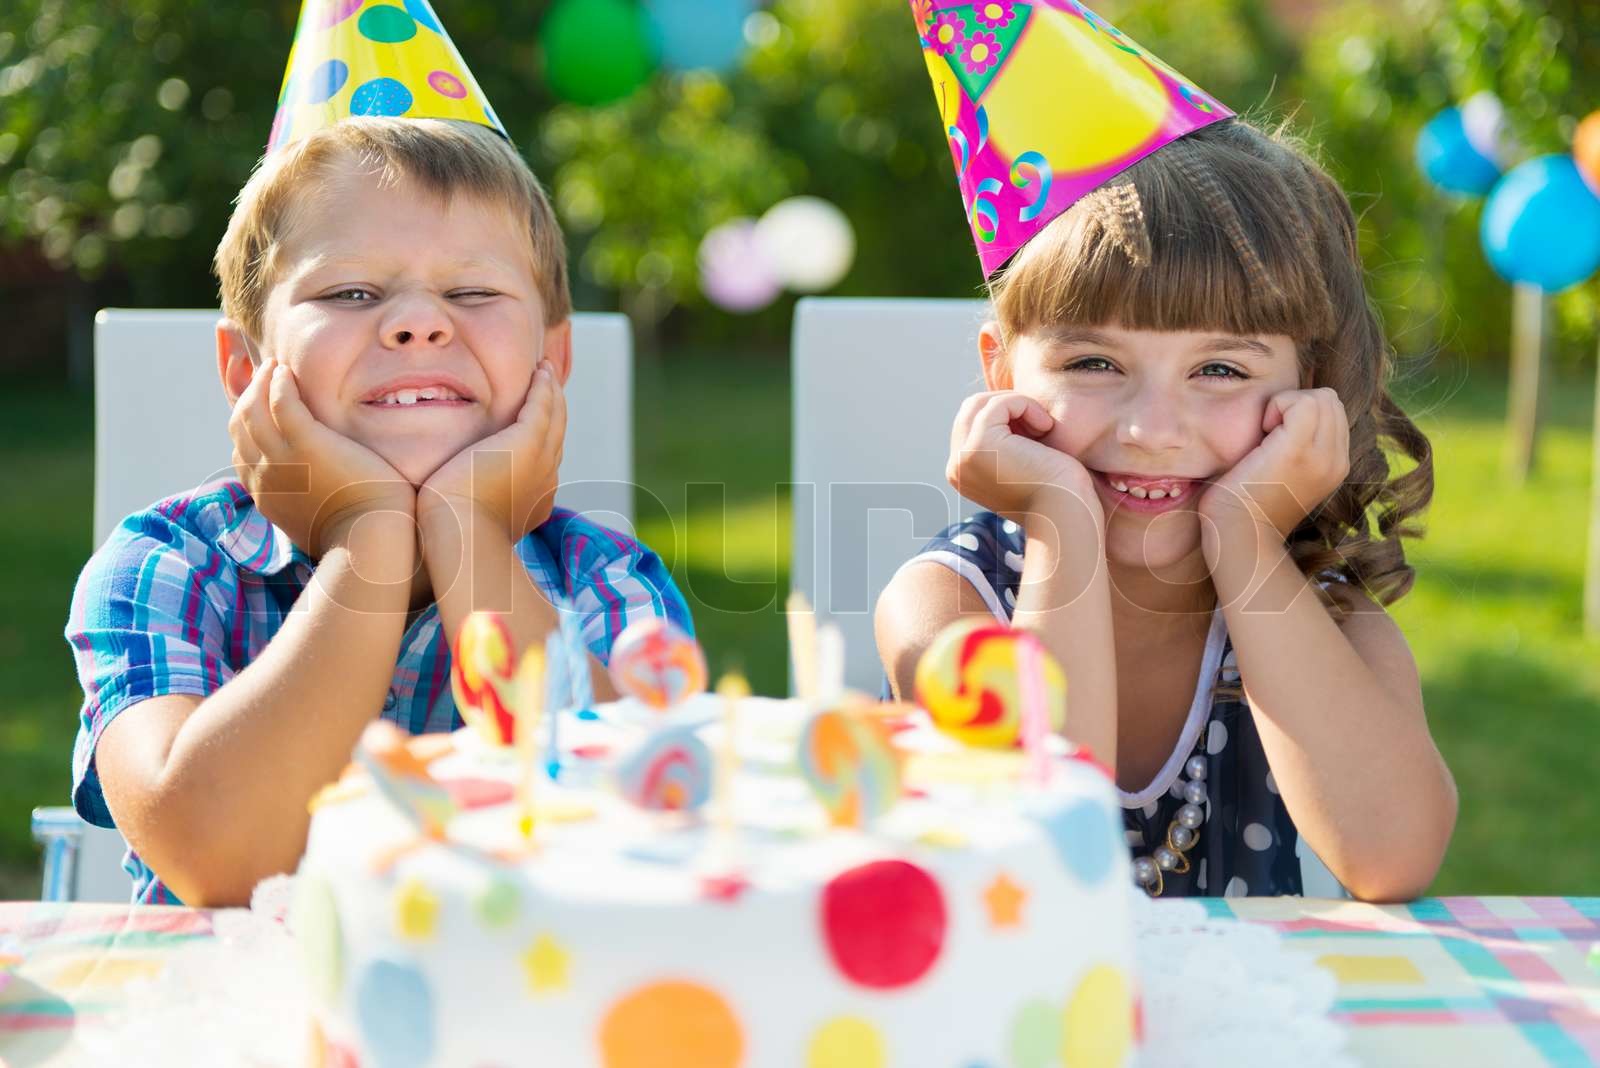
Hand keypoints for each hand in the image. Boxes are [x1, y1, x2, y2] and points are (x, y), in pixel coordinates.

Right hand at [230, 358, 415, 557]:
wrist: (371, 542)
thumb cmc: (356, 530)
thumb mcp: (316, 515)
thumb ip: (303, 497)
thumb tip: (307, 491)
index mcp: (265, 492)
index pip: (241, 446)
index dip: (242, 416)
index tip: (249, 394)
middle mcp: (264, 476)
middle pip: (239, 423)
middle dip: (240, 389)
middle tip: (254, 367)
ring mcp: (281, 460)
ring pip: (253, 410)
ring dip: (259, 382)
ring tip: (274, 366)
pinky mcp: (307, 445)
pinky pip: (280, 403)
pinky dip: (278, 384)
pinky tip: (286, 372)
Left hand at [416, 361, 565, 542]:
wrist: (459, 534)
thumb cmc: (451, 533)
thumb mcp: (468, 518)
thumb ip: (471, 504)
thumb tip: (454, 501)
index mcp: (536, 501)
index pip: (544, 461)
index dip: (541, 436)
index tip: (533, 419)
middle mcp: (546, 481)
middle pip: (557, 437)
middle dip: (554, 410)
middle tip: (547, 385)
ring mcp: (541, 461)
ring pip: (555, 418)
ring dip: (552, 392)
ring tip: (546, 372)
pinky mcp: (529, 442)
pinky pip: (544, 406)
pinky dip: (544, 388)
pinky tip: (540, 372)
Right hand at [946, 391, 1102, 529]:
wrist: (1065, 516)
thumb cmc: (1057, 493)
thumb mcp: (1024, 464)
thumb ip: (1008, 443)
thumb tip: (1007, 408)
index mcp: (962, 473)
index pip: (972, 424)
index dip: (1006, 418)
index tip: (1038, 434)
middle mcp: (955, 467)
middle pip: (971, 409)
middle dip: (1007, 407)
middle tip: (1041, 426)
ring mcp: (962, 456)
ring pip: (982, 403)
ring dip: (1018, 405)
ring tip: (1044, 428)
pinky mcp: (978, 445)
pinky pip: (999, 403)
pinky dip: (1026, 406)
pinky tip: (1046, 427)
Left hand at [1197, 387, 1349, 543]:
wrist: (1239, 536)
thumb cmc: (1245, 506)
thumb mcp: (1283, 475)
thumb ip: (1296, 448)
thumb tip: (1283, 420)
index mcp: (1335, 466)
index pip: (1333, 411)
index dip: (1300, 411)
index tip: (1274, 439)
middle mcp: (1337, 461)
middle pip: (1330, 399)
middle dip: (1296, 404)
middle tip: (1268, 435)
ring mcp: (1323, 457)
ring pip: (1321, 397)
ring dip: (1286, 405)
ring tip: (1266, 436)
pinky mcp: (1298, 452)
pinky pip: (1301, 402)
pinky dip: (1277, 407)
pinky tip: (1261, 435)